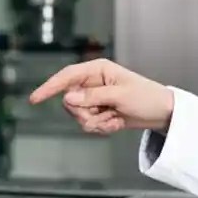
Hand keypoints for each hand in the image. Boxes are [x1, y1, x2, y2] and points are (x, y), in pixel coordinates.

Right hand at [28, 58, 174, 134]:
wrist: (161, 113)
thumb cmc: (147, 97)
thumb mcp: (120, 95)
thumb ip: (93, 97)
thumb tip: (69, 97)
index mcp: (98, 70)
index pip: (67, 76)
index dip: (50, 87)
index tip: (35, 98)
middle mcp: (93, 83)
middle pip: (70, 102)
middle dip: (85, 113)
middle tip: (106, 113)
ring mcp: (95, 98)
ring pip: (78, 116)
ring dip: (96, 122)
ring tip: (115, 118)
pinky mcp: (99, 112)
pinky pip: (89, 124)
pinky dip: (102, 127)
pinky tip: (116, 123)